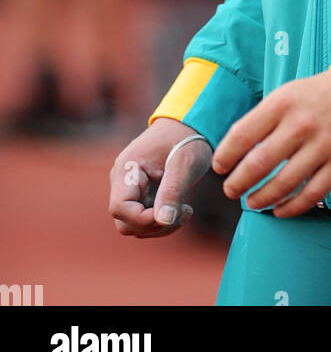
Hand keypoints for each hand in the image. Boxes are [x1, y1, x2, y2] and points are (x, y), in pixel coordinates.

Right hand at [109, 119, 213, 238]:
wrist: (189, 125)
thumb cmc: (187, 139)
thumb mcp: (185, 163)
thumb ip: (172, 192)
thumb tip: (163, 220)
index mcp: (127, 169)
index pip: (120, 208)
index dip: (143, 219)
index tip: (171, 214)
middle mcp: (122, 180)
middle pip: (125, 221)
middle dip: (154, 225)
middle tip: (184, 213)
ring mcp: (129, 189)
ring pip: (134, 225)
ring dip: (160, 226)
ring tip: (186, 210)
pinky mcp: (140, 195)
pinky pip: (144, 219)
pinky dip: (162, 222)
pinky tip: (182, 209)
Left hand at [212, 68, 330, 217]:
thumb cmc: (317, 95)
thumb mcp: (286, 94)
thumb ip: (262, 120)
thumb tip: (234, 152)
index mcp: (283, 103)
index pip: (242, 135)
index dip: (225, 156)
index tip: (220, 167)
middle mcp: (301, 124)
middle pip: (259, 164)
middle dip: (238, 183)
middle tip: (231, 190)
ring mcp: (323, 145)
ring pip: (284, 184)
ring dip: (261, 199)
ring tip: (251, 202)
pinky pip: (311, 194)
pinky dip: (291, 207)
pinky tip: (279, 209)